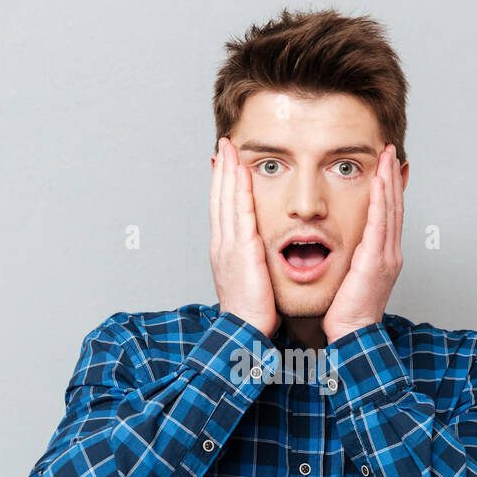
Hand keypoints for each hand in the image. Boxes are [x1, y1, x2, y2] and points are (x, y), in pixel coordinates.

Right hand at [209, 137, 277, 338]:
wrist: (244, 331)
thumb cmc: (251, 312)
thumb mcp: (249, 281)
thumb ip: (252, 263)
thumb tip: (257, 254)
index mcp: (224, 251)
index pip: (222, 210)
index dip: (222, 186)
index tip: (224, 165)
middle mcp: (222, 244)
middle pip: (219, 198)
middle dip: (221, 170)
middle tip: (223, 145)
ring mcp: (229, 245)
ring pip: (227, 200)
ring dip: (228, 171)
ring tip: (229, 148)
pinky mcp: (242, 249)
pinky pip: (241, 212)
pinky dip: (239, 189)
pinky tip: (241, 171)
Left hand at [323, 143, 403, 342]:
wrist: (353, 334)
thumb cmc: (346, 312)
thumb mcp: (350, 278)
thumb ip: (350, 258)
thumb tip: (342, 246)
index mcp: (383, 257)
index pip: (387, 215)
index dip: (389, 189)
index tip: (387, 167)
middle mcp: (390, 253)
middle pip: (393, 207)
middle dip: (392, 177)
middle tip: (391, 151)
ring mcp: (386, 257)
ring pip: (390, 210)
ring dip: (388, 181)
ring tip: (387, 157)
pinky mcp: (376, 262)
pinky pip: (379, 224)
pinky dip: (381, 201)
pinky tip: (379, 182)